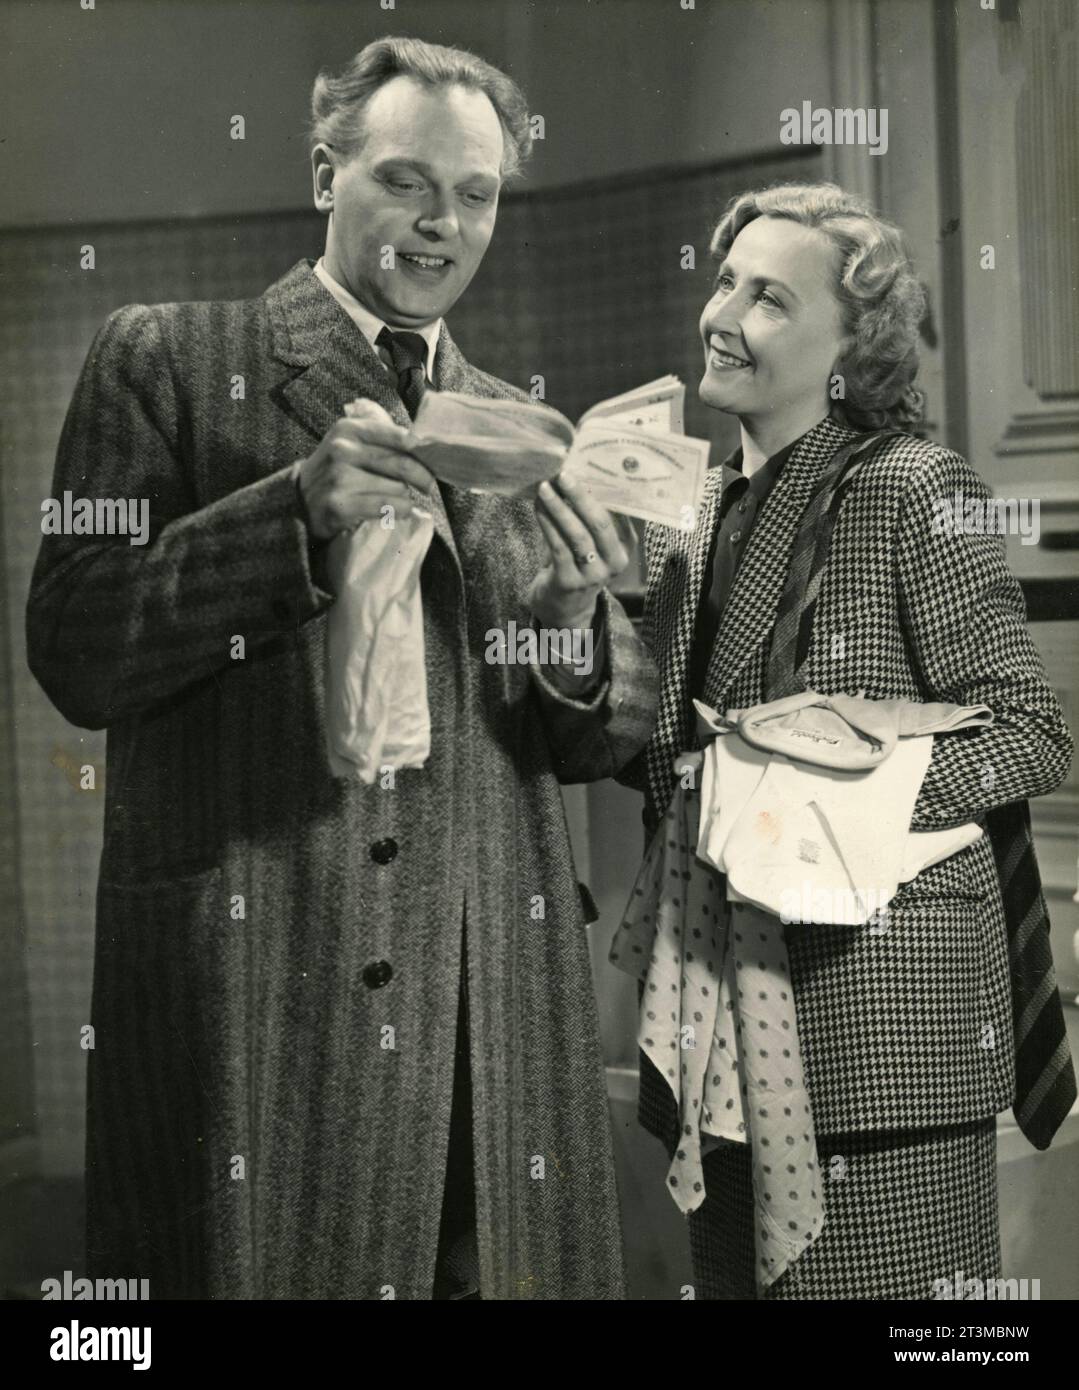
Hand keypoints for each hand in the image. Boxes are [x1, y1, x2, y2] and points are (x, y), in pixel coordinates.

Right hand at [297, 399, 436, 539]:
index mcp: (349, 429)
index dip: (421, 450)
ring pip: (397, 488)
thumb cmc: (335, 471)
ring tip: (397, 498)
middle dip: (423, 477)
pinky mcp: (340, 505)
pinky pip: (387, 507)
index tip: (432, 459)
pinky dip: (400, 510)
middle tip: (428, 485)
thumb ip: (379, 437)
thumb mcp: (349, 443)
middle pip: (402, 463)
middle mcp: (342, 450)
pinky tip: (397, 510)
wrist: (298, 501)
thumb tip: (423, 442)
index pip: (399, 436)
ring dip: (405, 496)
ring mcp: (339, 478)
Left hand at [527, 474, 635, 626]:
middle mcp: (615, 562)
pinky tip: (538, 508)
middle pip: (600, 523)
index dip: (605, 489)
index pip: (620, 513)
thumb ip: (591, 516)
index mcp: (625, 547)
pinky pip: (558, 548)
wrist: (565, 607)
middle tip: (564, 474)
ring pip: (577, 536)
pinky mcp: (569, 583)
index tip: (588, 466)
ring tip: (545, 488)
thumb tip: (577, 474)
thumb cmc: (579, 563)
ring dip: (559, 509)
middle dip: (580, 496)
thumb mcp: (594, 542)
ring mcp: (593, 575)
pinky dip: (547, 525)